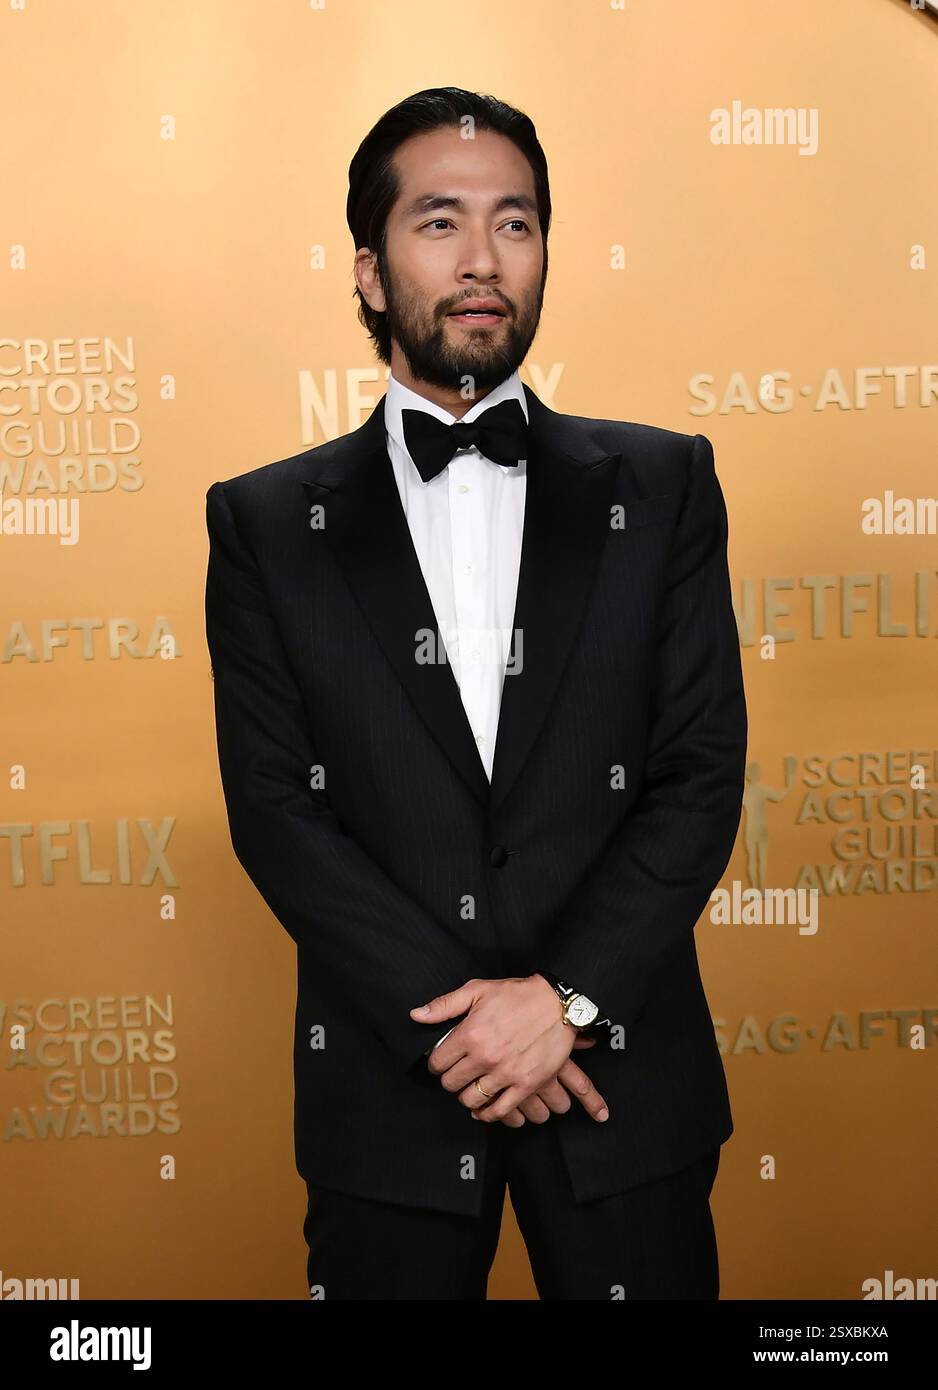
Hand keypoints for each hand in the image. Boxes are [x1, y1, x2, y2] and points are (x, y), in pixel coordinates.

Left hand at [409, 976, 610, 1124]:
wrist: (557, 1004)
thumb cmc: (517, 995)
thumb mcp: (478, 990)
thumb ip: (444, 1005)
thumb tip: (416, 1015)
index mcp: (471, 1034)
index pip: (438, 1062)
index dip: (436, 1063)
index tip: (442, 1061)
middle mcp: (485, 1056)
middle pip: (451, 1084)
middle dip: (450, 1079)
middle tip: (457, 1073)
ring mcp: (506, 1073)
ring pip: (471, 1100)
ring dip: (467, 1096)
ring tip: (471, 1086)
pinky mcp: (525, 1085)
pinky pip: (498, 1111)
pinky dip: (487, 1113)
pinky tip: (484, 1107)